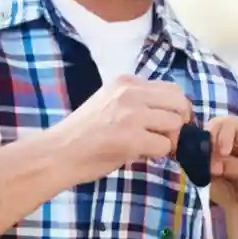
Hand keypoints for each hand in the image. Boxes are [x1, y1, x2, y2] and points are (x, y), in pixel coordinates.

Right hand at [50, 75, 192, 183]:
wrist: (57, 153)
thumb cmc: (81, 134)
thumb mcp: (110, 104)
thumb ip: (137, 104)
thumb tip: (169, 116)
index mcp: (126, 82)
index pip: (170, 89)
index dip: (174, 109)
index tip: (166, 125)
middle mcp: (131, 92)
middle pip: (179, 102)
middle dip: (180, 122)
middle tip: (168, 139)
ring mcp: (131, 113)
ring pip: (175, 123)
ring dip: (169, 140)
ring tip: (151, 148)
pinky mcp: (131, 137)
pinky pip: (165, 145)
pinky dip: (159, 155)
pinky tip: (141, 155)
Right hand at [206, 116, 237, 209]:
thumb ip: (233, 166)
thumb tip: (213, 165)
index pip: (232, 125)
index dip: (223, 135)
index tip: (223, 153)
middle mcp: (233, 136)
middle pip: (216, 125)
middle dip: (210, 140)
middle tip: (208, 158)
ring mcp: (219, 144)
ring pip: (204, 135)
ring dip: (201, 149)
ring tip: (205, 165)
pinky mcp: (208, 154)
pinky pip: (197, 149)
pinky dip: (195, 156)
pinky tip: (198, 166)